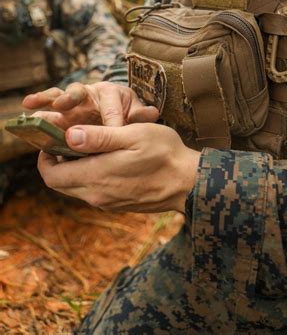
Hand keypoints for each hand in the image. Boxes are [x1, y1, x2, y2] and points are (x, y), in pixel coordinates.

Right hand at [22, 81, 158, 129]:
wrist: (120, 117)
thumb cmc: (129, 114)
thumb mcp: (138, 113)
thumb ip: (142, 115)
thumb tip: (151, 113)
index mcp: (111, 93)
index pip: (110, 105)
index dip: (111, 118)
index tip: (112, 130)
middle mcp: (90, 94)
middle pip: (78, 92)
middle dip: (70, 98)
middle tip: (61, 104)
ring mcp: (73, 104)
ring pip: (58, 97)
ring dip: (47, 100)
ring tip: (33, 104)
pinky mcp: (61, 114)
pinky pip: (47, 108)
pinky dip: (38, 104)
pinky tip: (27, 106)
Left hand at [37, 122, 199, 213]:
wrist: (189, 183)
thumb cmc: (164, 153)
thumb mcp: (133, 136)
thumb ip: (99, 137)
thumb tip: (69, 135)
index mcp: (96, 176)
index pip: (52, 175)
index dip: (44, 158)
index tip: (51, 139)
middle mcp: (97, 195)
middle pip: (60, 183)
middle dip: (57, 162)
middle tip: (67, 139)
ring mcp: (107, 202)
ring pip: (76, 187)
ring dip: (74, 169)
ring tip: (88, 145)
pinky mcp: (118, 204)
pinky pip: (93, 191)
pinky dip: (90, 176)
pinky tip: (106, 159)